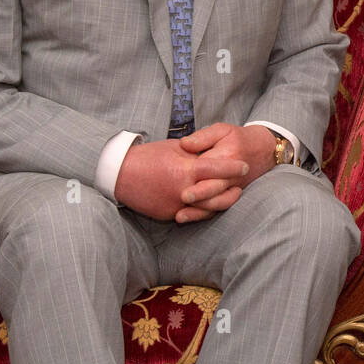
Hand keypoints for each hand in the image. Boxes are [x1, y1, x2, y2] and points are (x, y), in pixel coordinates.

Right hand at [113, 138, 249, 221]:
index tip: (244, 166)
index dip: (233, 168)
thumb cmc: (148, 156)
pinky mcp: (169, 214)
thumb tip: (213, 155)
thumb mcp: (174, 149)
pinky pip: (191, 213)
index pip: (217, 169)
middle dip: (231, 190)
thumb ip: (196, 154)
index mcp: (185, 169)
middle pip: (217, 194)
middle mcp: (183, 190)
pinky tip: (209, 202)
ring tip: (230, 194)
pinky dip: (202, 208)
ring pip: (206, 208)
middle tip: (241, 183)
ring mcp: (176, 204)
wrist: (119, 174)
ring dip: (220, 202)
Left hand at [174, 123, 277, 222]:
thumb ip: (203, 137)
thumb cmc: (238, 138)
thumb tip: (183, 144)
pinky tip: (187, 218)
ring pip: (216, 203)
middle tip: (183, 197)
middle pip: (214, 188)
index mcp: (228, 157)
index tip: (179, 174)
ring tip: (180, 216)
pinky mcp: (230, 195)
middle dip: (199, 194)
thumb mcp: (222, 130)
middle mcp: (231, 176)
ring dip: (198, 210)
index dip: (194, 171)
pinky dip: (203, 215)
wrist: (264, 150)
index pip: (209, 166)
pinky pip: (218, 208)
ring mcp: (232, 188)